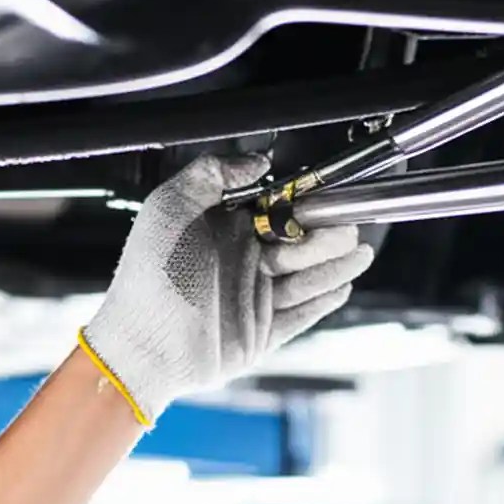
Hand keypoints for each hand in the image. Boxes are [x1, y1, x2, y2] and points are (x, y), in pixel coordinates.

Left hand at [80, 154, 373, 424]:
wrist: (144, 342)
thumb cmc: (149, 275)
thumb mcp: (171, 206)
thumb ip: (212, 173)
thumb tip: (257, 161)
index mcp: (222, 230)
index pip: (274, 211)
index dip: (302, 204)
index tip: (325, 196)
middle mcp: (240, 262)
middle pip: (297, 244)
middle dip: (325, 236)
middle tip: (347, 227)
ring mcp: (252, 298)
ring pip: (305, 278)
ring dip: (334, 266)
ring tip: (359, 253)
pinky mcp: (260, 333)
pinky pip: (300, 315)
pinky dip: (322, 301)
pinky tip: (342, 286)